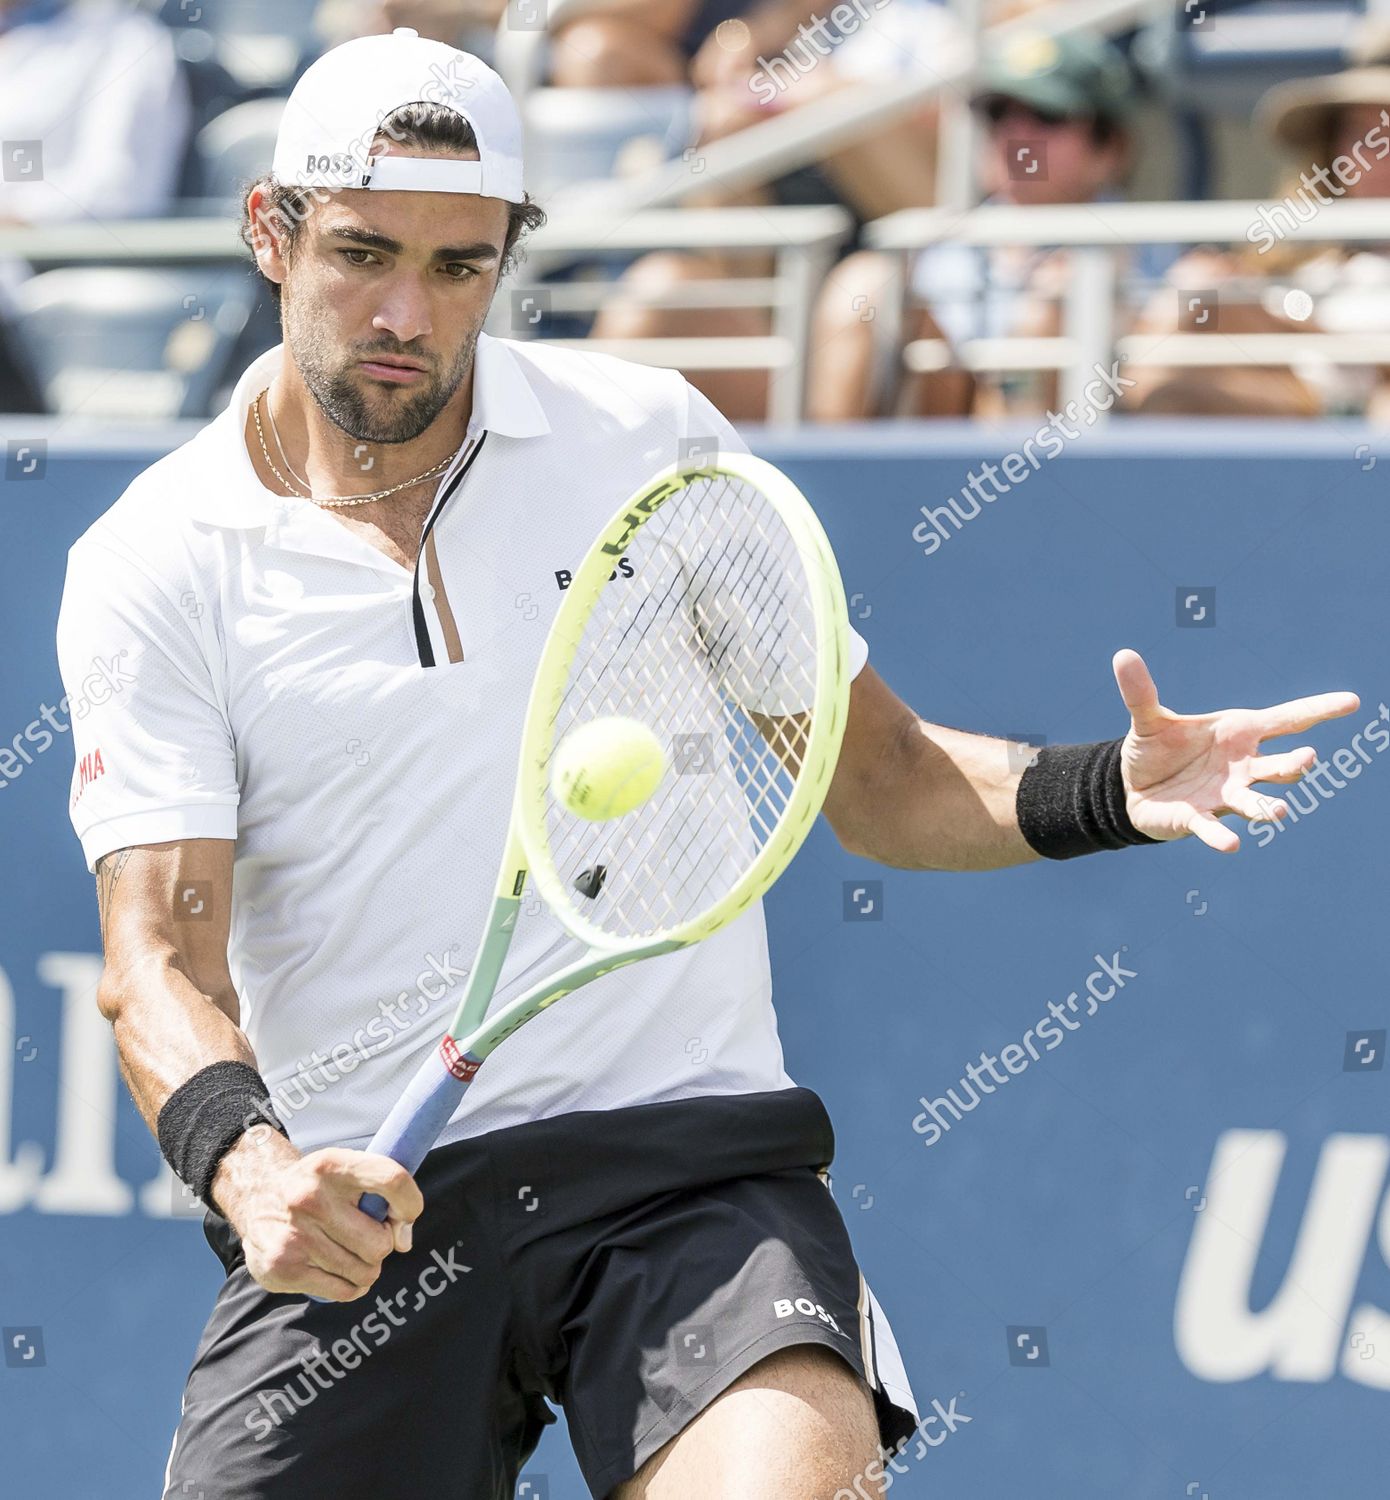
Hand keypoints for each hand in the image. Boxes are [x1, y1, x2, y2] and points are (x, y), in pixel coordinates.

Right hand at [212, 1127, 423, 1300]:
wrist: (258, 1198)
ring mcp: (294, 1235)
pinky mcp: (282, 1268)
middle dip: (382, 1244)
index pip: (392, 1179)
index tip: (406, 1215)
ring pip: (364, 1272)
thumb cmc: (318, 1186)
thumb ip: (384, 1193)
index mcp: (331, 1164)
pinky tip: (339, 1271)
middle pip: (379, 1243)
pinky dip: (349, 1286)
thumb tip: (403, 1240)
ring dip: (365, 1268)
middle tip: (366, 1235)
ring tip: (349, 1251)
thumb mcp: (347, 1169)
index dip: (410, 1204)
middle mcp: (309, 1197)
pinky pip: (342, 1292)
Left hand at [1111, 648, 1359, 852]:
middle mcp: (1242, 766)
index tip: (1351, 701)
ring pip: (1254, 801)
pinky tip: (1231, 845)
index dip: (1318, 709)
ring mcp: (1225, 795)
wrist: (1131, 789)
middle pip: (1278, 766)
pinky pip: (1212, 829)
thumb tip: (1122, 655)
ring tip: (1280, 811)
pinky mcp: (1199, 820)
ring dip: (1267, 806)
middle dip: (1293, 765)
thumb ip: (1140, 692)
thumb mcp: (1147, 719)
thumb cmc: (1157, 750)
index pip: (1286, 719)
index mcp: (1239, 733)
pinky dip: (1219, 837)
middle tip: (1307, 759)